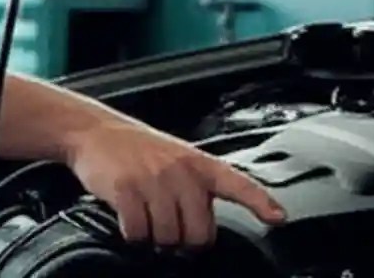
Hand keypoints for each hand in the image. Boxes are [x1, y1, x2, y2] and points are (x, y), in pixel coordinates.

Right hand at [63, 120, 285, 247]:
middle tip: (171, 230)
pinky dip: (133, 235)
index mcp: (199, 164)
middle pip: (199, 234)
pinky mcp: (128, 190)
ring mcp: (154, 180)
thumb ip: (196, 188)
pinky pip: (138, 234)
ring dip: (155, 238)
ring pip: (167, 238)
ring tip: (146, 218)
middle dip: (184, 241)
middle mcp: (182, 171)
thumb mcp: (176, 160)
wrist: (95, 131)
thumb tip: (205, 230)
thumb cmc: (137, 150)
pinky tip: (129, 220)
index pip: (238, 184)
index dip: (260, 203)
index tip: (277, 217)